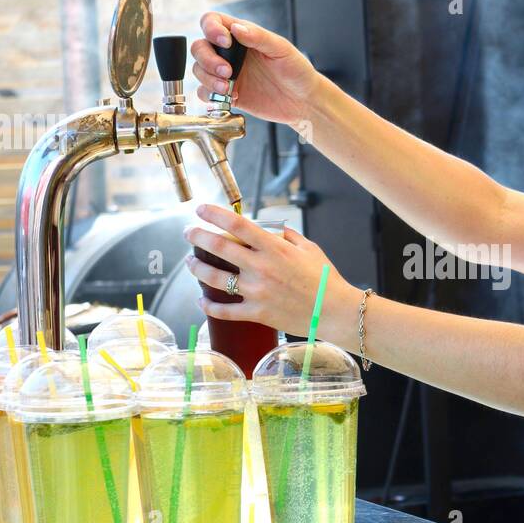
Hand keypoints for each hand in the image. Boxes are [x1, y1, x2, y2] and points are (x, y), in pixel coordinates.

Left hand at [184, 205, 361, 344]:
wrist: (334, 311)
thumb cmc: (326, 279)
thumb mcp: (310, 248)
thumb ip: (288, 236)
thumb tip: (272, 230)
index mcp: (274, 248)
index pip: (237, 225)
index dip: (215, 214)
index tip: (201, 209)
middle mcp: (261, 268)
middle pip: (219, 247)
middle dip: (198, 236)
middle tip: (189, 232)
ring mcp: (257, 292)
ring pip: (215, 278)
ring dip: (197, 268)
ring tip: (190, 262)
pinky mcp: (257, 313)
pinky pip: (225, 311)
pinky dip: (209, 306)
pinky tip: (201, 300)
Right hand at [190, 15, 323, 126]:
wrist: (304, 101)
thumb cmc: (297, 70)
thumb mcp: (281, 49)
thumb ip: (258, 37)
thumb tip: (237, 28)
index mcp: (241, 35)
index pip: (213, 22)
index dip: (211, 28)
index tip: (225, 42)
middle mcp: (230, 53)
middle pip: (200, 47)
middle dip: (207, 59)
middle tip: (226, 71)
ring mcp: (227, 74)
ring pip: (199, 70)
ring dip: (207, 78)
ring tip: (227, 88)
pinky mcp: (227, 94)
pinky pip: (205, 93)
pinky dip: (209, 95)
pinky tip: (228, 98)